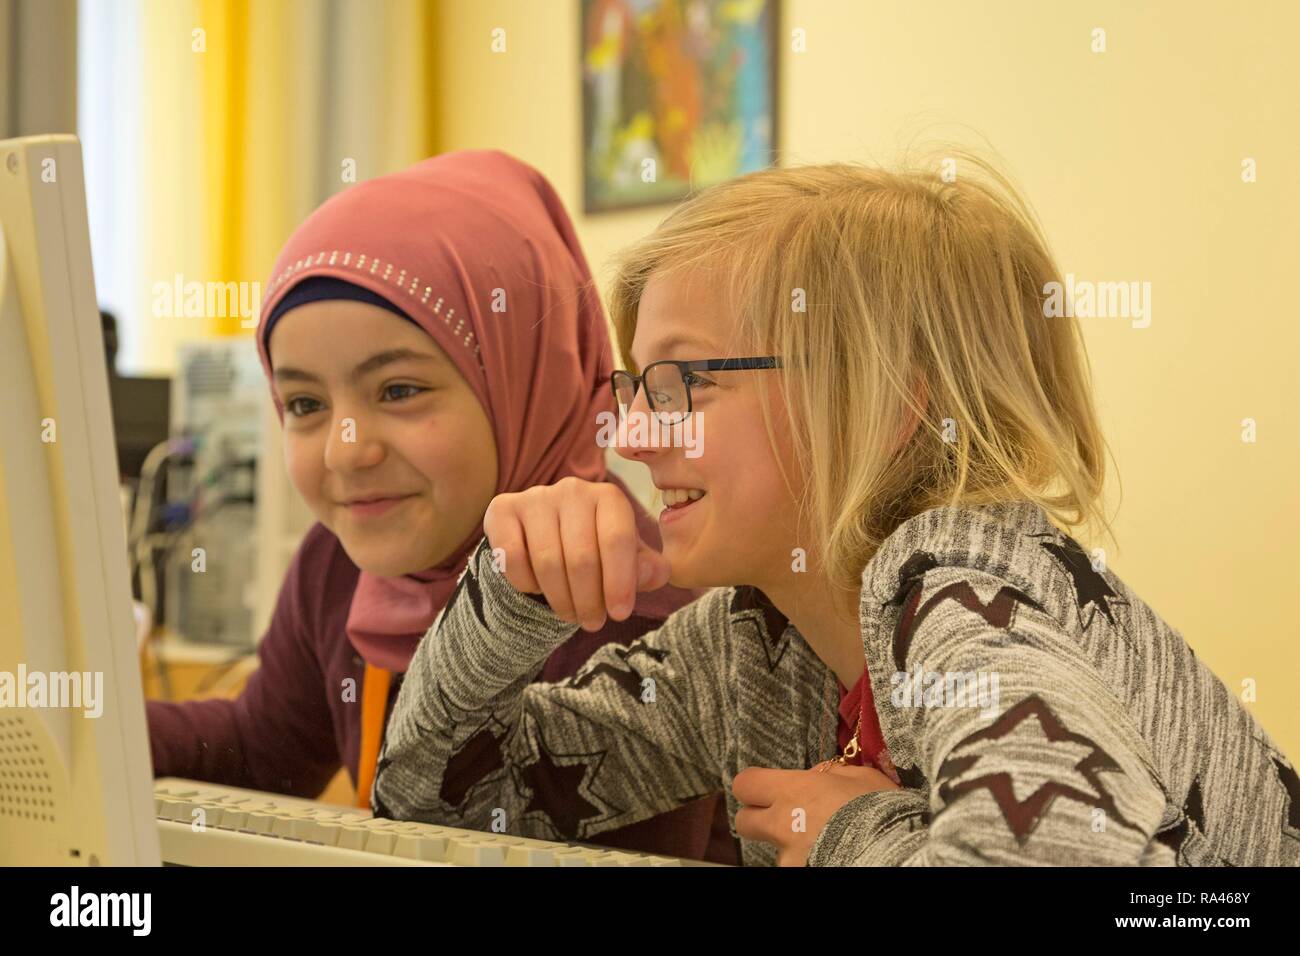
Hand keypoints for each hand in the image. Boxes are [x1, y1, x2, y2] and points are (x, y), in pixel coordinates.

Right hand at [483, 477, 671, 631]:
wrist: (546, 539)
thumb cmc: (597, 552)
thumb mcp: (629, 562)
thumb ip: (647, 569)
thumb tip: (654, 573)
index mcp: (609, 497)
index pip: (617, 540)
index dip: (620, 582)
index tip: (619, 615)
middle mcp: (573, 490)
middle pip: (582, 557)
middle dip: (589, 600)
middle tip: (592, 623)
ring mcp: (536, 497)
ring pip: (548, 562)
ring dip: (561, 599)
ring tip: (571, 614)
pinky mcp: (503, 509)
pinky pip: (513, 558)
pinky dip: (526, 584)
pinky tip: (537, 589)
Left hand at [732, 763, 899, 865]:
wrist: (894, 854)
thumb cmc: (882, 811)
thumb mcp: (862, 778)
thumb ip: (831, 773)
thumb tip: (815, 775)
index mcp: (793, 790)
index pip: (745, 783)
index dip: (754, 785)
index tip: (767, 788)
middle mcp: (782, 825)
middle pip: (743, 821)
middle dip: (758, 818)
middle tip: (783, 818)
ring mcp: (788, 857)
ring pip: (775, 850)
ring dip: (791, 847)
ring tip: (822, 843)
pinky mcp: (799, 876)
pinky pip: (796, 866)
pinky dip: (807, 861)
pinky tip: (830, 856)